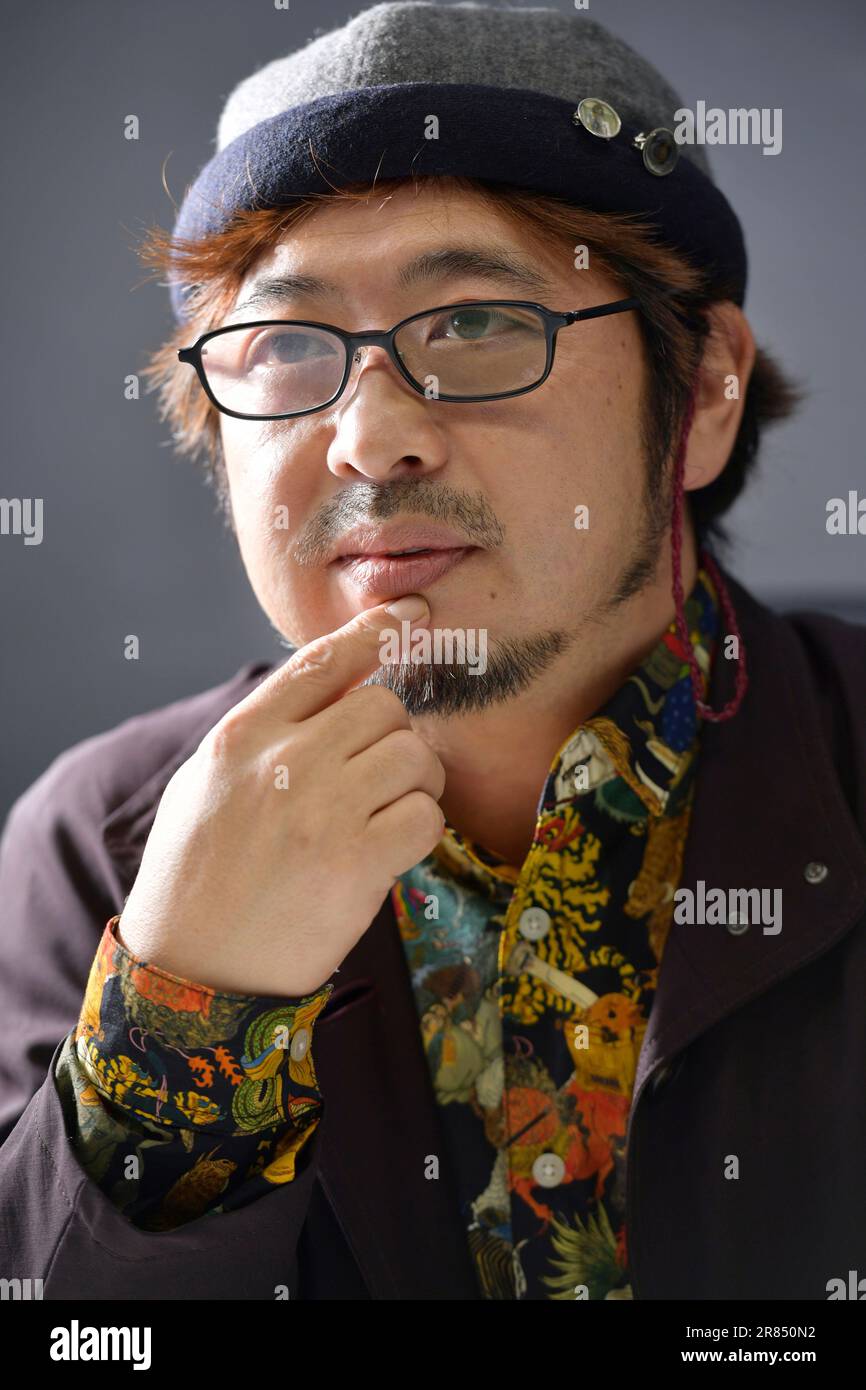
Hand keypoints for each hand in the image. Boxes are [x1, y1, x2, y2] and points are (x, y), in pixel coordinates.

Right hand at [117, 595, 444, 995]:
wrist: (193, 970)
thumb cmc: (197, 876)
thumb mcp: (207, 784)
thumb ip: (265, 733)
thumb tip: (336, 687)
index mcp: (242, 736)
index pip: (322, 660)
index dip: (376, 630)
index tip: (414, 614)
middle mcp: (284, 761)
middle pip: (383, 706)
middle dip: (395, 738)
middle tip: (382, 777)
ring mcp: (323, 810)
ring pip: (413, 756)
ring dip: (415, 783)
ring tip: (386, 814)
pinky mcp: (357, 863)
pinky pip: (425, 816)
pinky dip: (419, 829)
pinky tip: (390, 850)